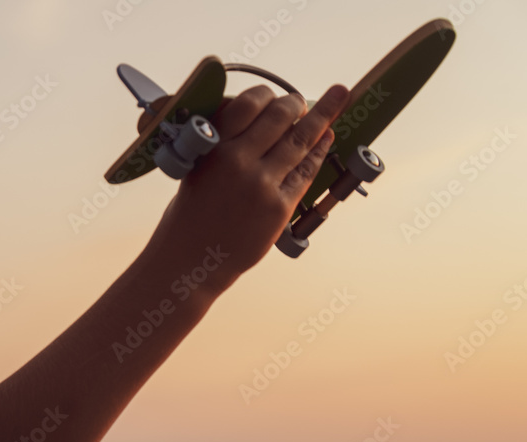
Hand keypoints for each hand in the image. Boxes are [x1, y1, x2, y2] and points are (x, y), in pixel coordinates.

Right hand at [146, 84, 349, 288]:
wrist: (189, 261)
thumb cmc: (190, 214)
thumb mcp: (197, 168)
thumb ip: (224, 143)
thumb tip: (260, 119)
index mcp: (213, 147)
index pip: (250, 103)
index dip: (268, 95)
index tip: (274, 95)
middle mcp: (238, 161)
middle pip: (280, 115)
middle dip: (295, 103)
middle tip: (300, 101)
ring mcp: (261, 184)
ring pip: (301, 139)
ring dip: (322, 117)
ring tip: (337, 100)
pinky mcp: (278, 207)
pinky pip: (306, 172)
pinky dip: (318, 152)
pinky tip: (326, 139)